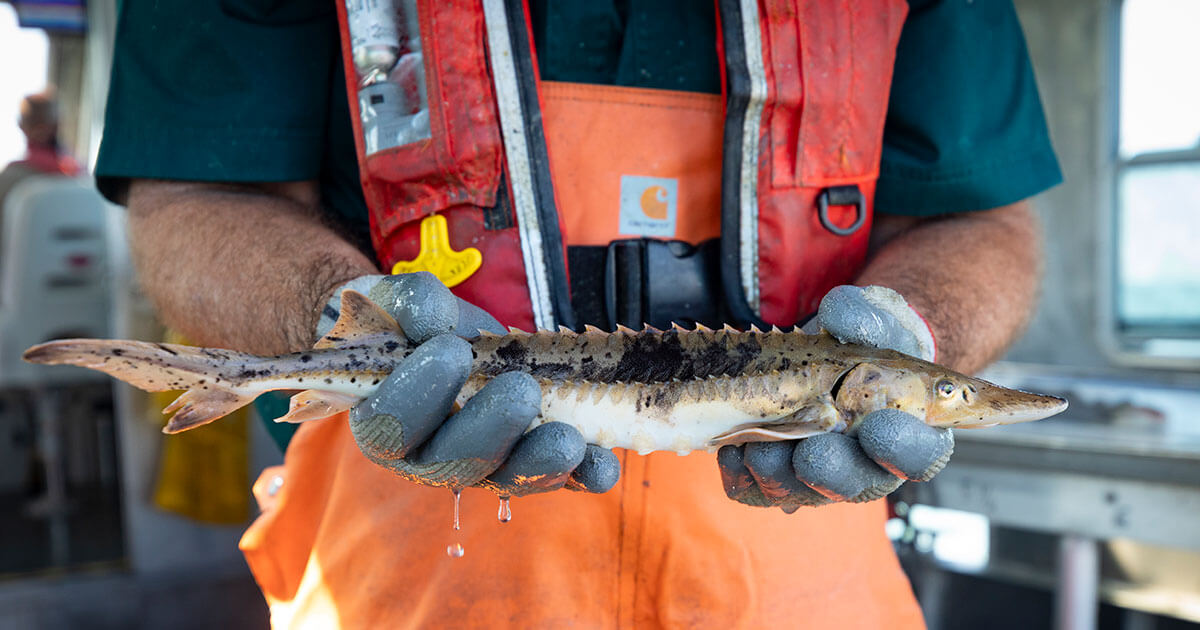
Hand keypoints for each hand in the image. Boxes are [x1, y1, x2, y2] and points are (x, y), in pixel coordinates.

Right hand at [323, 272, 619, 496]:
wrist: (438, 335)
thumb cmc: (405, 322)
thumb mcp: (396, 301)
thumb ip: (408, 304)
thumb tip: (432, 319)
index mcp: (380, 421)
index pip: (389, 427)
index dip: (418, 394)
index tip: (451, 350)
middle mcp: (426, 456)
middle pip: (452, 464)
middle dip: (490, 429)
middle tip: (521, 389)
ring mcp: (481, 464)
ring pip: (507, 477)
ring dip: (541, 462)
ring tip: (569, 440)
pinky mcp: (527, 460)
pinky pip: (556, 475)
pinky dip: (583, 473)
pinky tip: (603, 466)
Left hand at [718, 285, 952, 511]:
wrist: (823, 353)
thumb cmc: (864, 340)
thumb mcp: (874, 318)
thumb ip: (866, 317)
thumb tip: (841, 317)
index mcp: (907, 431)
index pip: (919, 456)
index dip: (904, 449)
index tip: (880, 427)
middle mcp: (865, 465)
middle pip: (853, 486)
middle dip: (830, 471)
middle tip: (814, 452)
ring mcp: (817, 478)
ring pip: (797, 492)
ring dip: (777, 472)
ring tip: (759, 447)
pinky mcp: (774, 478)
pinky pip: (752, 489)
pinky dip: (739, 472)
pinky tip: (733, 448)